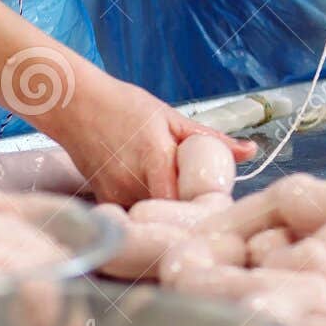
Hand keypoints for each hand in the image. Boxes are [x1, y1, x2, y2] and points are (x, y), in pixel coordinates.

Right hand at [44, 67, 253, 206]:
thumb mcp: (173, 118)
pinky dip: (149, 211)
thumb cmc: (124, 107)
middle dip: (190, 215)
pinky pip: (133, 215)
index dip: (204, 209)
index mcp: (155, 159)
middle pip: (170, 215)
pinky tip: (159, 199)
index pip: (184, 202)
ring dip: (169, 215)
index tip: (219, 206)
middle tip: (208, 207)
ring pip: (151, 218)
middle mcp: (132, 182)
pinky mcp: (103, 200)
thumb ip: (210, 140)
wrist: (75, 106)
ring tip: (184, 202)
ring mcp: (115, 194)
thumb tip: (250, 151)